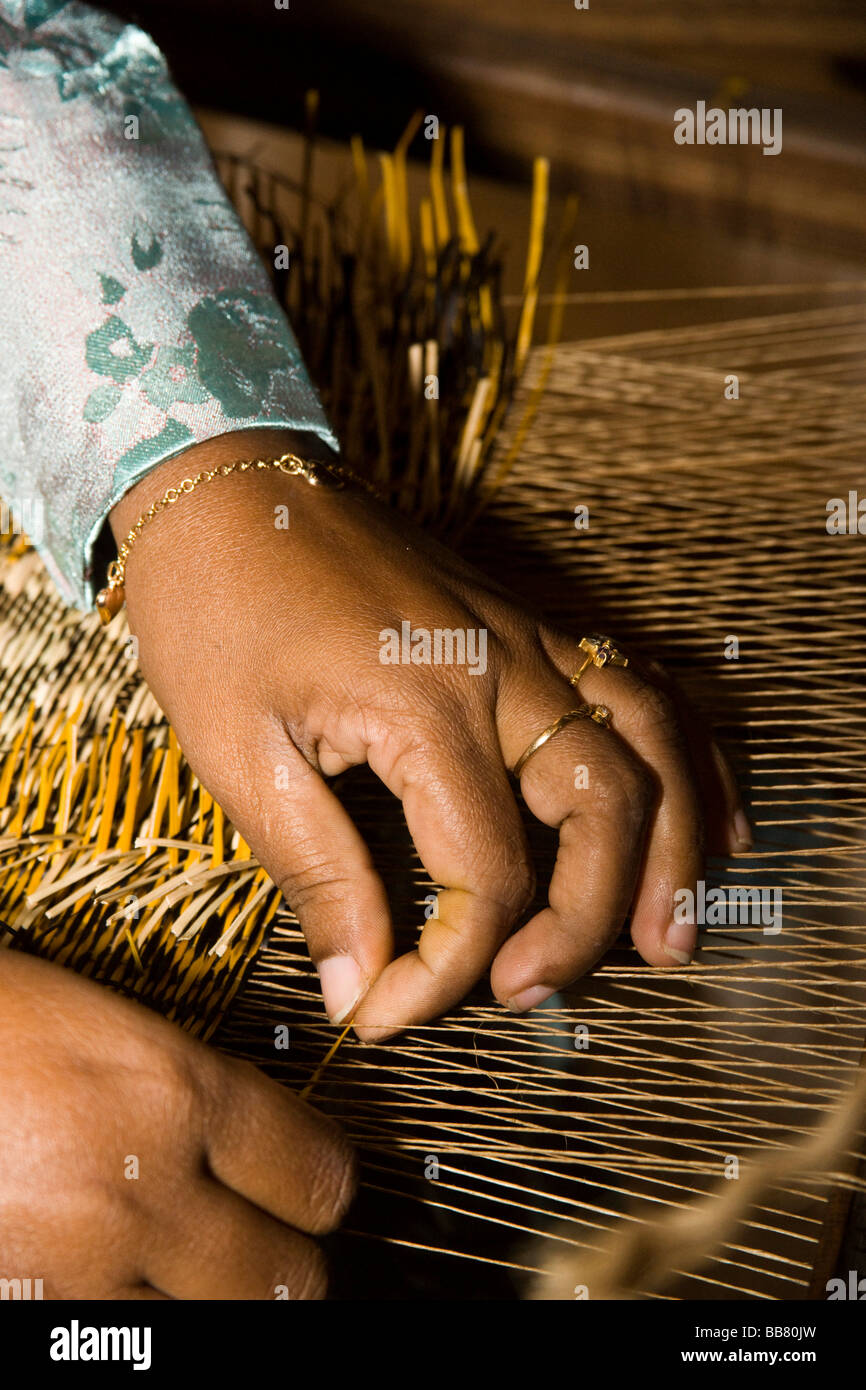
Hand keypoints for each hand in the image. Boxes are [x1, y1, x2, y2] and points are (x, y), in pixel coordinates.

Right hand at [0, 950, 355, 1297]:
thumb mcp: (93, 1018)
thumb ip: (182, 1075)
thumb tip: (241, 1119)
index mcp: (171, 1090)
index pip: (322, 1174)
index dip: (325, 1179)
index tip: (313, 1176)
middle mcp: (142, 1190)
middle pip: (291, 1277)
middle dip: (286, 1255)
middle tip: (261, 1231)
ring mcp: (84, 1272)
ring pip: (223, 1325)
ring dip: (215, 1295)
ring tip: (188, 1262)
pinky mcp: (30, 1322)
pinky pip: (133, 1346)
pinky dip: (135, 1320)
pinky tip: (109, 1277)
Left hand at [111, 427, 748, 1040]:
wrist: (228, 484)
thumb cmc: (218, 610)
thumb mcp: (240, 754)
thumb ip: (317, 874)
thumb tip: (359, 985)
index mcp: (427, 710)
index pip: (484, 877)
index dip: (446, 968)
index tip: (387, 1011)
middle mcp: (504, 670)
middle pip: (604, 814)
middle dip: (588, 924)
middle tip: (533, 994)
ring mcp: (528, 638)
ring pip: (651, 746)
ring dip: (676, 848)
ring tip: (669, 938)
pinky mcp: (527, 625)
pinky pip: (640, 690)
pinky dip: (689, 758)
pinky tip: (710, 818)